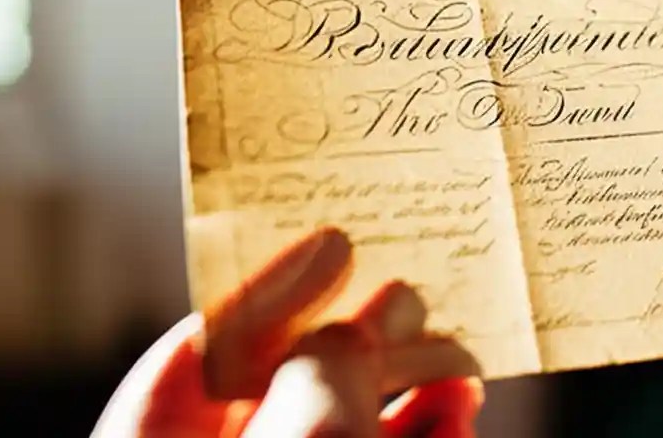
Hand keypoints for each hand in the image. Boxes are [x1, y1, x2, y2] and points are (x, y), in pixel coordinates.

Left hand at [92, 227, 483, 436]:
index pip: (201, 350)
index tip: (337, 244)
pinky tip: (461, 410)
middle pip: (285, 385)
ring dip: (408, 391)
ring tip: (460, 362)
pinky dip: (424, 435)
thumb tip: (372, 319)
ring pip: (343, 428)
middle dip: (361, 340)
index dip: (272, 288)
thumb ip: (327, 370)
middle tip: (413, 300)